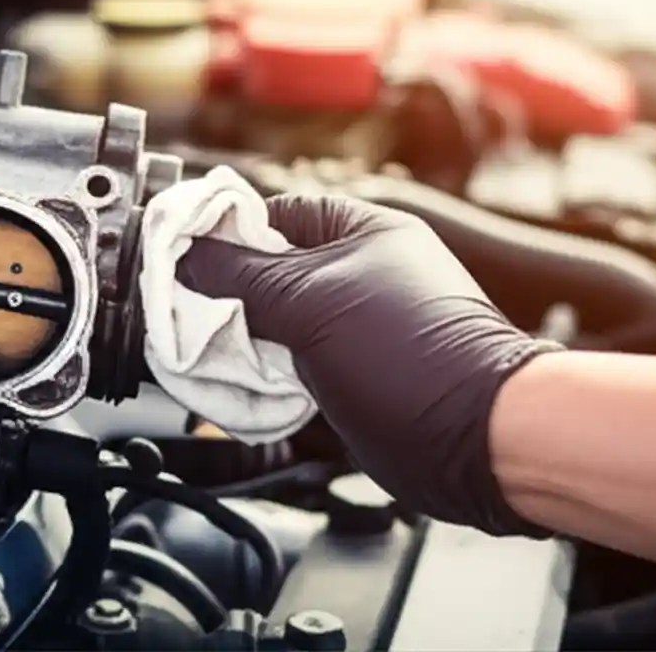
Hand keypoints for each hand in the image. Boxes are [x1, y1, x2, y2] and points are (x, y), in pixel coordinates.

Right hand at [179, 194, 560, 535]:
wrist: (473, 440)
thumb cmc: (408, 354)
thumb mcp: (309, 300)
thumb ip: (241, 275)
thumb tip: (187, 255)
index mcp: (359, 232)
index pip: (273, 216)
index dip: (226, 236)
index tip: (182, 261)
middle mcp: (356, 274)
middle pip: (267, 274)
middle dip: (226, 296)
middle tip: (187, 315)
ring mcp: (353, 327)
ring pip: (274, 325)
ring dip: (240, 342)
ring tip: (208, 355)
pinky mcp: (347, 375)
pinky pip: (289, 366)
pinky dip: (261, 376)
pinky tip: (238, 388)